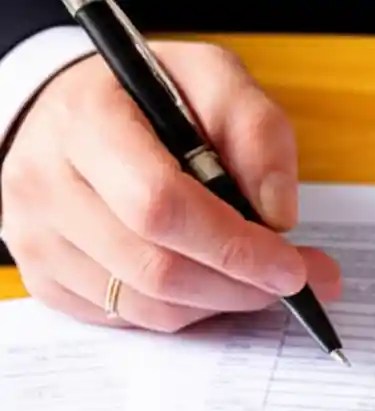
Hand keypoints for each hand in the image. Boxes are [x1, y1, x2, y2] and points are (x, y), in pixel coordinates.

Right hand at [0, 41, 340, 331]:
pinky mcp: (43, 273)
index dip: (234, 247)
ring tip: (256, 280)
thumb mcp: (217, 79)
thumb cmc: (153, 96)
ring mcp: (35, 235)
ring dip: (217, 304)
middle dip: (238, 285)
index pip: (160, 206)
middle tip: (290, 281)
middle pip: (155, 268)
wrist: (77, 109)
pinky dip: (182, 311)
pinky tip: (209, 281)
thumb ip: (258, 133)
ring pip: (143, 304)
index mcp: (87, 121)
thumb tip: (277, 216)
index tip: (291, 266)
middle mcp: (44, 182)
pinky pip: (125, 317)